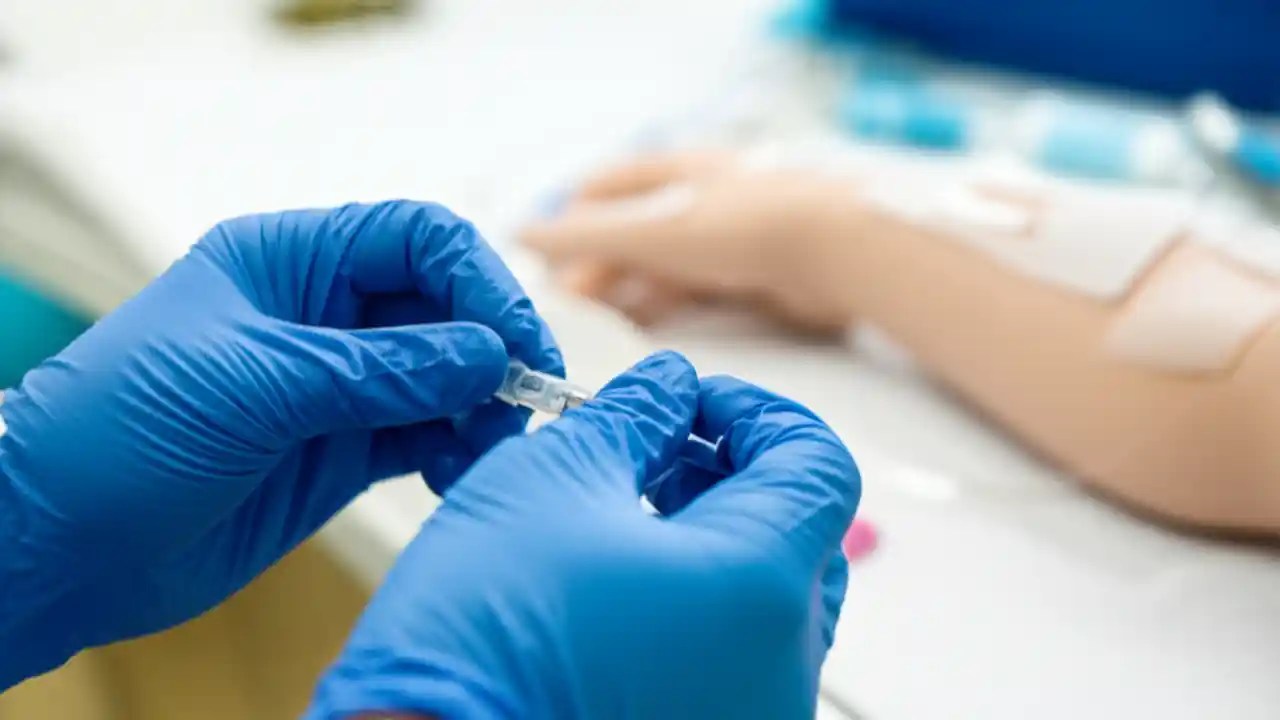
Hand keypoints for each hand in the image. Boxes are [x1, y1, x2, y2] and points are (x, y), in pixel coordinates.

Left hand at [0, 201, 560, 688]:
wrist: (59, 544)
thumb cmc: (121, 433)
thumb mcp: (255, 385)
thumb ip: (381, 370)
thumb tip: (487, 354)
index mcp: (292, 262)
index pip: (416, 240)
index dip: (477, 282)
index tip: (516, 342)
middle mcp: (324, 315)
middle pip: (444, 308)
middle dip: (492, 350)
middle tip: (523, 402)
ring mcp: (338, 386)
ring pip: (446, 377)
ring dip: (483, 406)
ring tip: (490, 448)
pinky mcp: (343, 451)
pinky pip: (427, 436)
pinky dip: (457, 450)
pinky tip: (459, 473)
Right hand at [306, 352, 859, 719]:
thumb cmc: (479, 639)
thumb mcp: (549, 483)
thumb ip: (631, 417)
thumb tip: (667, 387)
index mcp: (760, 585)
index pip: (817, 464)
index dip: (757, 412)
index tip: (693, 400)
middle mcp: (782, 666)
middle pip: (802, 533)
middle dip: (734, 473)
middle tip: (656, 448)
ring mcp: (751, 716)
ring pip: (767, 602)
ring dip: (713, 536)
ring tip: (624, 511)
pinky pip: (733, 659)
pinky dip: (697, 604)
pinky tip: (620, 583)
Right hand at [521, 151, 854, 333]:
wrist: (834, 254)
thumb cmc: (742, 224)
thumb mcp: (651, 231)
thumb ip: (585, 236)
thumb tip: (521, 234)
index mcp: (681, 172)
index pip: (616, 184)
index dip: (577, 213)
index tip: (544, 247)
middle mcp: (704, 201)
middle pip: (638, 234)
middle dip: (598, 266)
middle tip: (563, 305)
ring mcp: (730, 241)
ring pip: (663, 269)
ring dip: (624, 294)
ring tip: (589, 328)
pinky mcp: (752, 281)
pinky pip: (691, 295)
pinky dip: (658, 311)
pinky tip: (635, 335)